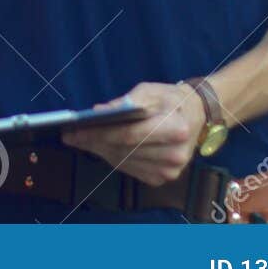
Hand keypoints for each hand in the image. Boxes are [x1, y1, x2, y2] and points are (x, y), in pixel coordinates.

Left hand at [62, 81, 207, 185]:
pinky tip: (100, 148)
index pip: (130, 135)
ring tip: (80, 140)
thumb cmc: (171, 99)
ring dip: (100, 151)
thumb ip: (124, 102)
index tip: (75, 131)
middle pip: (124, 150)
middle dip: (93, 142)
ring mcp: (170, 170)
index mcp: (176, 128)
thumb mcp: (148, 91)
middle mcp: (175, 154)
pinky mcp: (163, 178)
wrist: (197, 115)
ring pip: (124, 161)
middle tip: (71, 136)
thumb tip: (97, 112)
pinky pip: (130, 169)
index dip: (100, 134)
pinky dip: (113, 158)